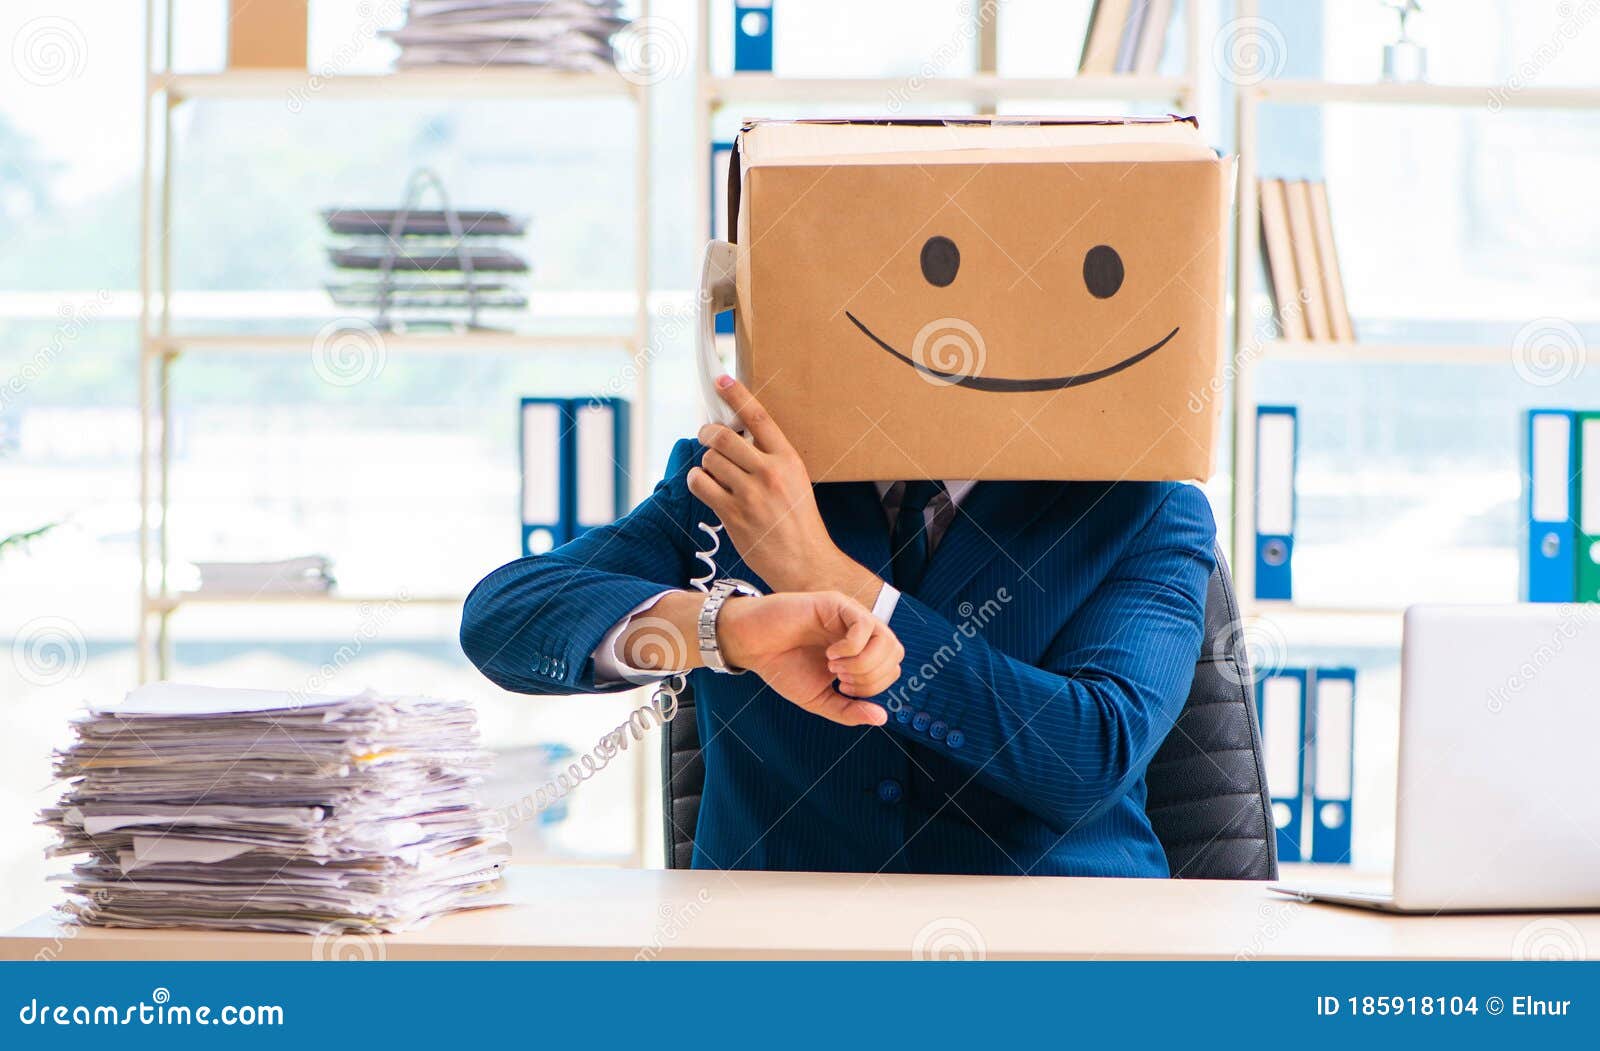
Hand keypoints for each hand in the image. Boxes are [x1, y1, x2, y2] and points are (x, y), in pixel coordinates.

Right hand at [616, 590, 901, 726]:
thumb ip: (849, 710)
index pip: (892, 668)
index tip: (843, 688)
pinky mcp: (835, 603)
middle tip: (840, 679)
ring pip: (886, 639)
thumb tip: (882, 718)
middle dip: (870, 677)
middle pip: (895, 654)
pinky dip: (853, 647)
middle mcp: (859, 632)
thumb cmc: (783, 668)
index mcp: (860, 651)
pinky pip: (864, 625)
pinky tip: (831, 654)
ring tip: (835, 667)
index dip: (874, 686)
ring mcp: (849, 615)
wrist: (751, 645)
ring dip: (863, 663)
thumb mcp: (819, 699)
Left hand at [688, 376, 883, 605]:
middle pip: (723, 436)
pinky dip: (698, 481)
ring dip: (705, 462)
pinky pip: (701, 484)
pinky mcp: (732, 514)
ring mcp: (749, 494)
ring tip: (714, 472)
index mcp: (788, 460)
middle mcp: (769, 472)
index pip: (759, 417)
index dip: (736, 394)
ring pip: (709, 460)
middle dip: (708, 433)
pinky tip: (705, 486)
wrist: (805, 561)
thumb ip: (770, 459)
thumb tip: (736, 437)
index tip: (720, 380)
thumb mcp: (796, 481)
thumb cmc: (799, 522)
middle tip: (707, 436)